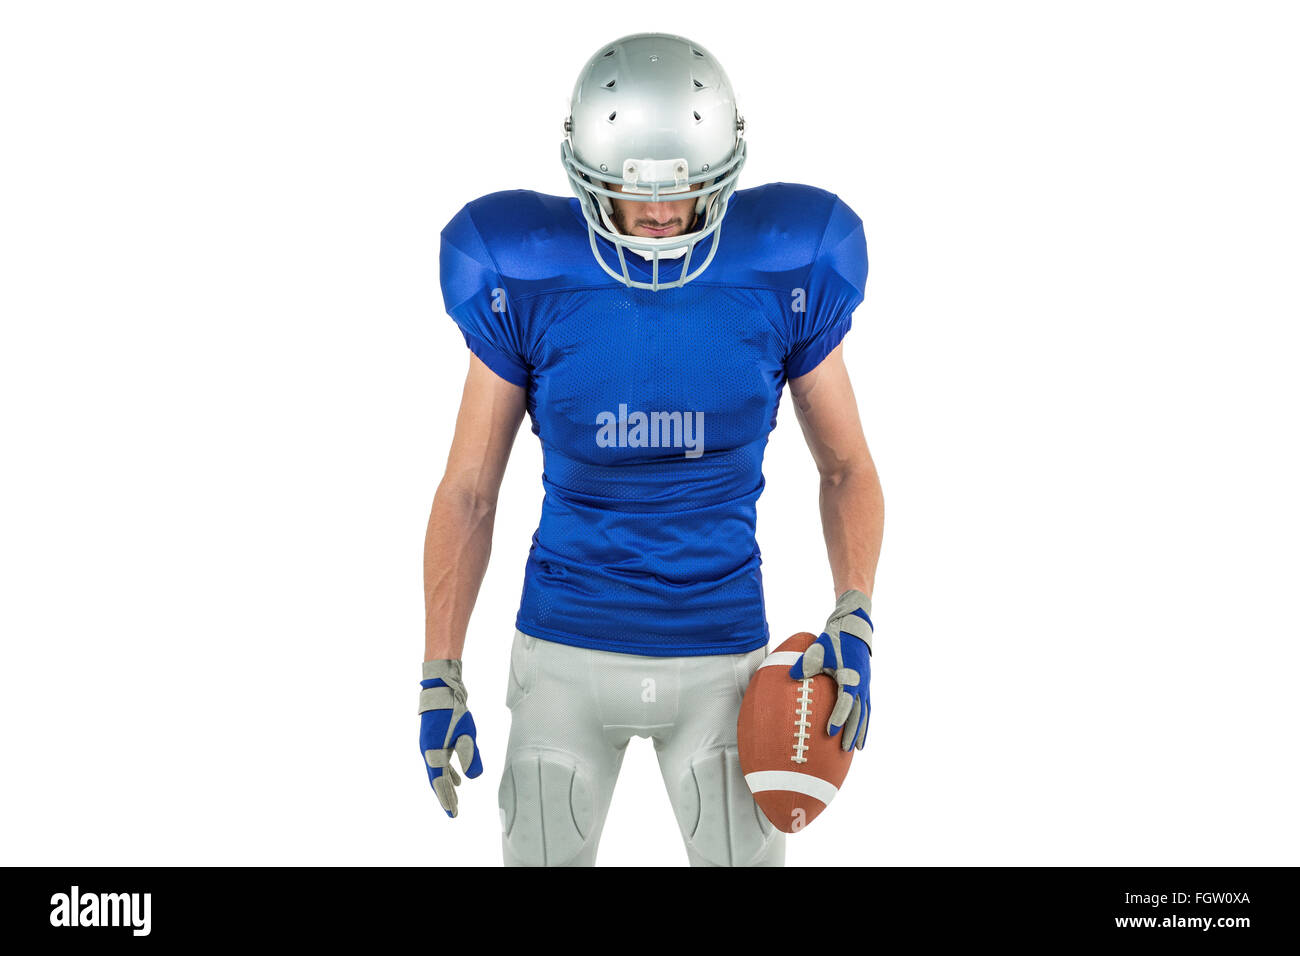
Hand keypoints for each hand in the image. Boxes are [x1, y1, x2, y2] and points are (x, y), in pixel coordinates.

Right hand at [418, 659, 482, 816]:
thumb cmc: (454, 712)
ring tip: (456, 799)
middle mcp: (428, 752)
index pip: (440, 781)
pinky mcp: (433, 740)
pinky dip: (449, 772)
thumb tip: (473, 778)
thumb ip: (471, 757)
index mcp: (433, 753)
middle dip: (446, 796)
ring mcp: (429, 746)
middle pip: (437, 779)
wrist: (441, 690)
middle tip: (454, 812)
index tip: (453, 813)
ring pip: (438, 771)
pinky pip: (440, 762)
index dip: (447, 798)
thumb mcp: (467, 734)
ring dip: (447, 785)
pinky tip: (459, 779)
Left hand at [788, 589, 872, 751]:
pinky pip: (866, 708)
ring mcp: (865, 685)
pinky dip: (863, 721)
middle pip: (858, 713)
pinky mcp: (865, 685)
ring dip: (861, 730)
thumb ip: (806, 664)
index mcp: (850, 677)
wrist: (853, 629)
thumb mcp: (818, 650)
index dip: (838, 718)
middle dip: (851, 732)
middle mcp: (861, 684)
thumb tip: (791, 675)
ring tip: (857, 748)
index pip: (844, 703)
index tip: (829, 733)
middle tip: (844, 749)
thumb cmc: (834, 640)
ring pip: (865, 713)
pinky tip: (859, 733)